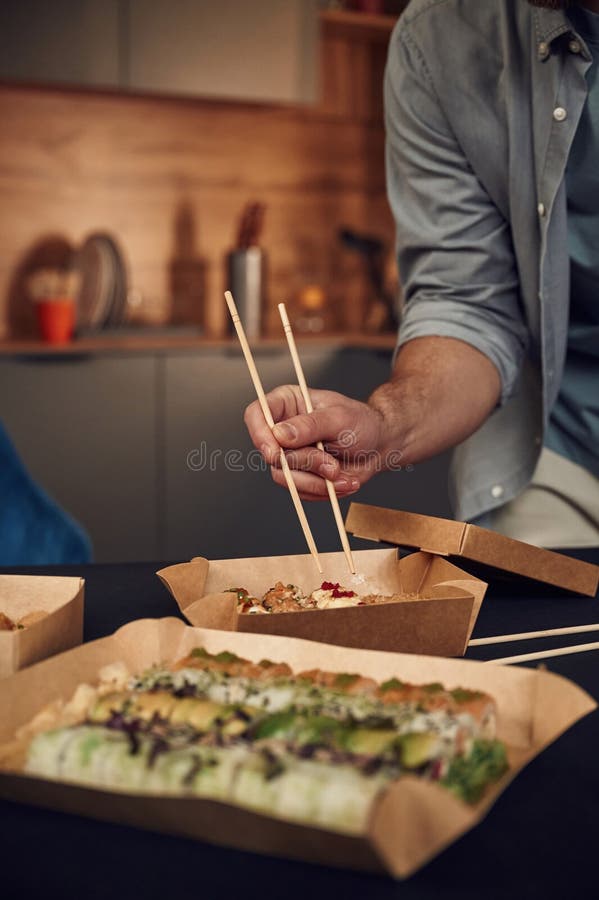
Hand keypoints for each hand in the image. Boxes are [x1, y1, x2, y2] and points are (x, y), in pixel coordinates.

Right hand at [244, 385, 392, 500]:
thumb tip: (280, 434)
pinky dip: (323, 490)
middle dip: (306, 463)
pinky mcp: (299, 476)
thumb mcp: (339, 418)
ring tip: (340, 473)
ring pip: (284, 477)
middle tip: (332, 465)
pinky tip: (342, 480)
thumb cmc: (361, 424)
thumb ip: (309, 425)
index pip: (256, 414)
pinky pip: (300, 491)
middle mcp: (282, 429)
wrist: (379, 448)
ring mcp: (289, 455)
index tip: (273, 452)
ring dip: (317, 480)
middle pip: (271, 453)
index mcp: (287, 403)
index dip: (259, 434)